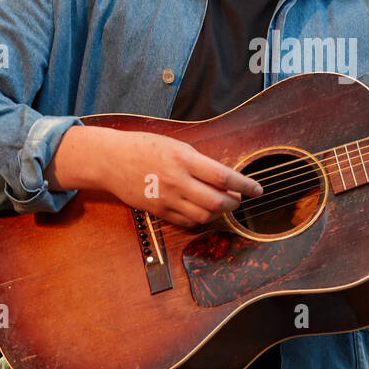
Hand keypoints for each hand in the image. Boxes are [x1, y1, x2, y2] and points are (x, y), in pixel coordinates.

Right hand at [47, 125, 261, 228]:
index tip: (257, 189)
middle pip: (216, 202)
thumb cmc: (145, 147)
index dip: (245, 186)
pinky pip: (187, 222)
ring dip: (220, 214)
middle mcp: (177, 181)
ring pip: (204, 216)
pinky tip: (205, 211)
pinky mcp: (158, 211)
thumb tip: (225, 179)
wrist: (111, 160)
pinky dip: (202, 219)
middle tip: (238, 199)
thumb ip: (200, 162)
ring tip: (223, 205)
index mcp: (184, 160)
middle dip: (234, 203)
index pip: (223, 177)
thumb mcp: (177, 146)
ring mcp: (167, 199)